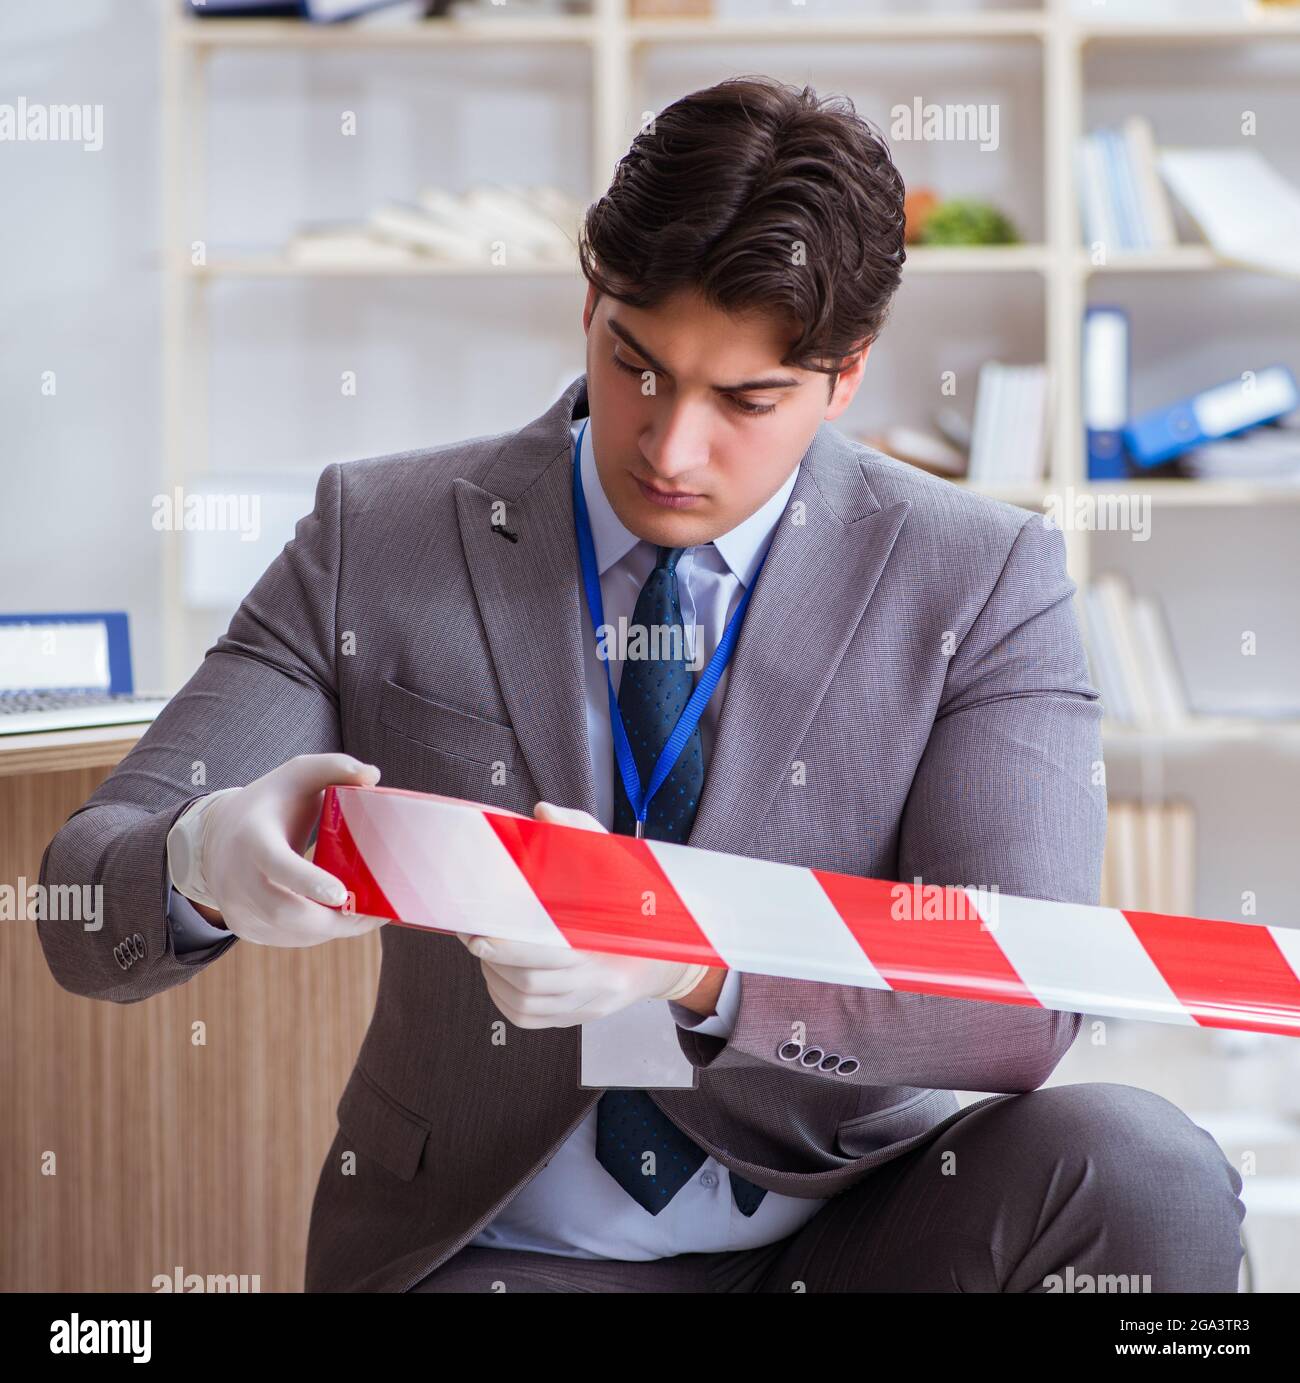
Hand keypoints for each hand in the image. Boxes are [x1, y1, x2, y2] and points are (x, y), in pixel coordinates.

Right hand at [167, 753, 387, 947]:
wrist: (218, 836)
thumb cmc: (272, 802)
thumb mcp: (297, 774)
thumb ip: (334, 767)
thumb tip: (373, 775)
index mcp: (253, 838)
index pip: (277, 865)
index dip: (307, 882)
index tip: (342, 894)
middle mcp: (238, 878)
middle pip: (286, 911)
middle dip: (335, 919)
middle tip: (376, 912)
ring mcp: (238, 907)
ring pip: (290, 932)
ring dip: (333, 929)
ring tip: (368, 916)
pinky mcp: (245, 928)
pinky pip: (288, 939)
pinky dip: (318, 933)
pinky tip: (341, 920)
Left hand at [457, 801, 708, 1027]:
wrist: (667, 953)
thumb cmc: (635, 902)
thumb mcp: (614, 860)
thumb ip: (577, 833)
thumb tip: (543, 812)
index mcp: (609, 946)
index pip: (548, 955)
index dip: (509, 949)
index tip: (479, 935)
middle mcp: (599, 985)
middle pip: (531, 982)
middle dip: (493, 959)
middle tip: (473, 934)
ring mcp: (588, 1006)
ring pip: (526, 1004)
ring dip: (495, 978)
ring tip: (487, 950)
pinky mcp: (577, 1018)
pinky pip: (530, 1018)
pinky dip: (504, 998)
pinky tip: (499, 974)